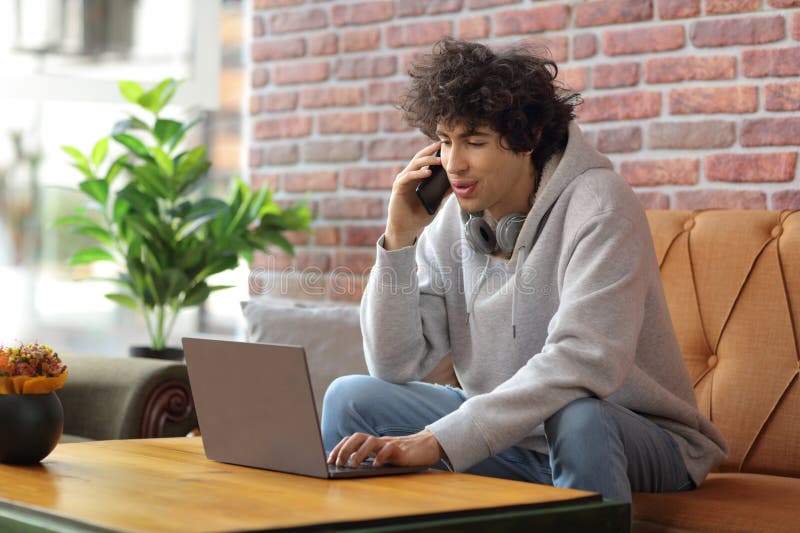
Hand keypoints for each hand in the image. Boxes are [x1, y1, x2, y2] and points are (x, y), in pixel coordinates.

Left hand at [327, 429, 444, 468]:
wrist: (427, 446)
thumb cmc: (403, 454)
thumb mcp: (383, 455)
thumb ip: (370, 457)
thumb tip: (349, 465)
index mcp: (373, 442)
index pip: (352, 439)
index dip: (339, 447)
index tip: (329, 459)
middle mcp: (379, 441)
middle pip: (357, 437)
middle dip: (345, 449)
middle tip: (337, 462)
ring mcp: (390, 443)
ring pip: (371, 441)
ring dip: (359, 453)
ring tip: (353, 465)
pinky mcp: (401, 450)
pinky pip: (389, 450)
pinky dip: (381, 457)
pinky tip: (375, 466)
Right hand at [384, 142, 449, 249]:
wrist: (406, 229)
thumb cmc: (418, 216)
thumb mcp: (435, 202)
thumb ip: (442, 193)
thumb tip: (456, 184)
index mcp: (416, 178)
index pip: (424, 161)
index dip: (433, 152)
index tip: (444, 146)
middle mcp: (408, 177)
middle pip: (418, 158)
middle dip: (430, 151)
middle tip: (441, 145)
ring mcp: (402, 181)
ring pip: (414, 165)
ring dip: (426, 161)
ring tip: (438, 160)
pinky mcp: (398, 188)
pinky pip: (408, 177)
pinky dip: (418, 173)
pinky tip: (427, 173)